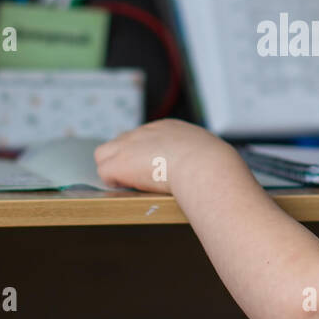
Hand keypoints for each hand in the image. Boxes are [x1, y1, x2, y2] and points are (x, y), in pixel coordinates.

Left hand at [94, 119, 230, 193]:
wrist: (205, 165)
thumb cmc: (214, 165)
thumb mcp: (209, 153)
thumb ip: (202, 156)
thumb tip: (214, 166)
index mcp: (169, 128)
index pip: (144, 137)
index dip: (145, 155)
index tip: (153, 168)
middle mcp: (145, 132)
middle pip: (120, 142)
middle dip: (125, 160)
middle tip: (139, 179)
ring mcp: (129, 146)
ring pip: (105, 155)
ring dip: (116, 170)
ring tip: (132, 186)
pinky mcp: (119, 162)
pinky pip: (104, 173)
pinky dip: (114, 183)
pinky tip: (130, 190)